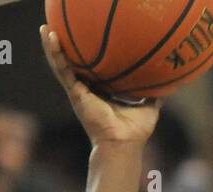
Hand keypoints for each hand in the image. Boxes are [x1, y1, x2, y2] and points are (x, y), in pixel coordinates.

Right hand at [40, 25, 159, 145]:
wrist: (124, 143)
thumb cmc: (135, 131)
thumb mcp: (149, 107)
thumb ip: (154, 94)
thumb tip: (167, 81)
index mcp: (101, 93)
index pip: (93, 71)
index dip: (88, 57)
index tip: (87, 40)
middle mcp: (87, 91)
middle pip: (74, 65)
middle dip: (66, 49)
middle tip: (58, 29)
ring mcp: (79, 91)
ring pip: (62, 65)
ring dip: (53, 46)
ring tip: (46, 28)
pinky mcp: (75, 92)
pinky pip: (62, 69)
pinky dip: (55, 53)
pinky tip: (50, 37)